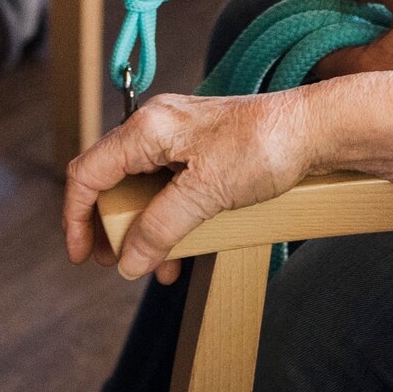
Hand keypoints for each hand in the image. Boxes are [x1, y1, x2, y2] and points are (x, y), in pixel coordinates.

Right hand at [62, 88, 318, 283]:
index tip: (82, 256)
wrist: (315, 129)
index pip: (87, 173)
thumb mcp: (205, 194)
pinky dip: (168, 218)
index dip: (76, 217)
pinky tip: (183, 249)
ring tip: (151, 264)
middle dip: (107, 224)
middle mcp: (156, 127)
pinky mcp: (202, 147)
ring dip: (140, 227)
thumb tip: (127, 261)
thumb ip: (160, 227)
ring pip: (140, 185)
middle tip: (114, 261)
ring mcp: (180, 136)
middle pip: (109, 178)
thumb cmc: (263, 148)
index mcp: (147, 130)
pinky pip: (169, 185)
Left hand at [310, 0, 392, 77]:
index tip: (317, 10)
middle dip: (331, 42)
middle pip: (334, 73)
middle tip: (341, 12)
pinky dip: (378, 58)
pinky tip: (391, 35)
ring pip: (359, 77)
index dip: (310, 32)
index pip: (314, 61)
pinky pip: (382, 80)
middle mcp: (378, 98)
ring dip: (356, 49)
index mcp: (369, 73)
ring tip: (366, 20)